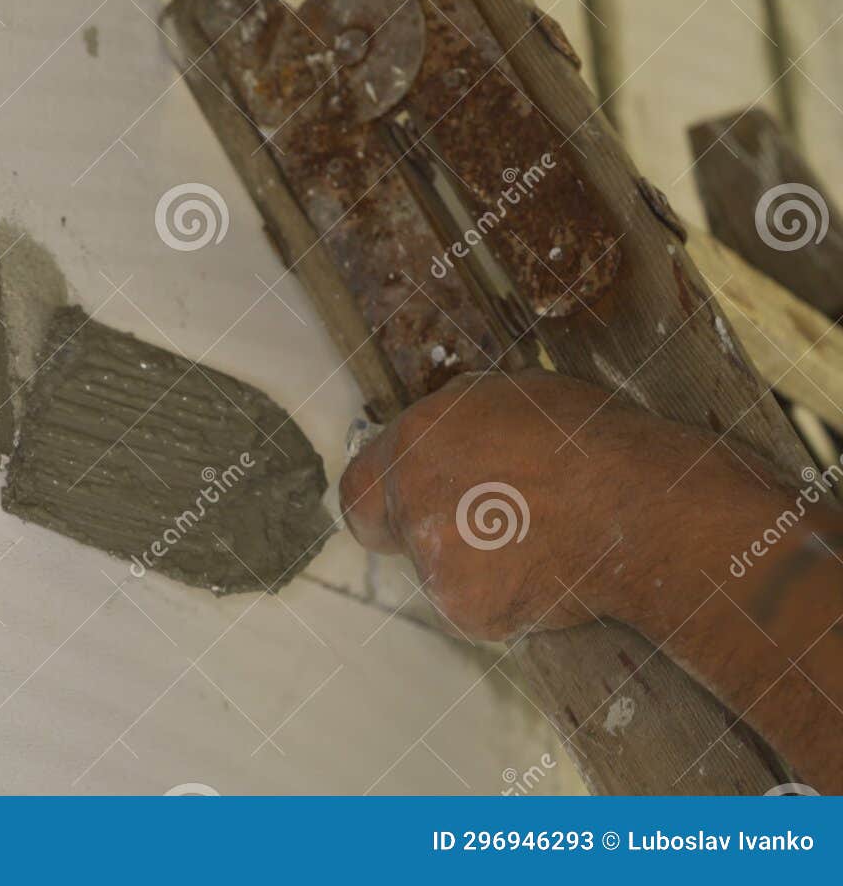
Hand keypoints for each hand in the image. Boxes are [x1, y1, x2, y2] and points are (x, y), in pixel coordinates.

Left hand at [339, 370, 746, 640]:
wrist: (648, 511)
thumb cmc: (596, 443)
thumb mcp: (513, 399)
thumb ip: (455, 428)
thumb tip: (436, 445)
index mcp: (417, 438)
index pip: (358, 486)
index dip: (383, 499)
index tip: (402, 508)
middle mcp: (411, 496)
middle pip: (390, 531)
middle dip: (425, 531)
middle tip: (479, 530)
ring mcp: (433, 557)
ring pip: (437, 570)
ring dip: (472, 564)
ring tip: (539, 544)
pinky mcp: (463, 607)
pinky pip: (472, 607)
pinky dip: (502, 599)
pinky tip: (549, 575)